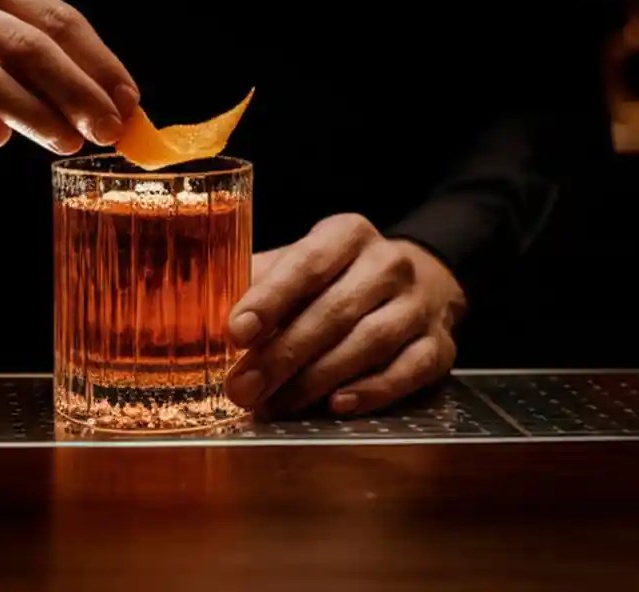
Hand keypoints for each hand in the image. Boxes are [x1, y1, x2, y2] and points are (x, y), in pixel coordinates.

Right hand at [0, 0, 139, 153]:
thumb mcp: (18, 37)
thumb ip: (68, 63)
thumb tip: (125, 108)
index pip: (57, 20)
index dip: (99, 65)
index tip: (127, 104)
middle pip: (25, 48)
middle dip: (74, 93)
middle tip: (105, 130)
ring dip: (35, 118)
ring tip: (67, 142)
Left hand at [224, 214, 466, 416]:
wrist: (419, 284)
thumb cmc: (336, 280)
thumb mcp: (299, 265)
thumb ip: (257, 283)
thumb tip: (198, 313)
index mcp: (347, 234)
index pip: (306, 264)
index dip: (270, 299)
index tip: (235, 332)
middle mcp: (389, 264)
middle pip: (334, 311)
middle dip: (282, 355)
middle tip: (243, 388)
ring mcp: (419, 306)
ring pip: (369, 343)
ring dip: (316, 379)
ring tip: (275, 404)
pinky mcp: (439, 346)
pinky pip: (407, 372)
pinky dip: (371, 391)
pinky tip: (335, 405)